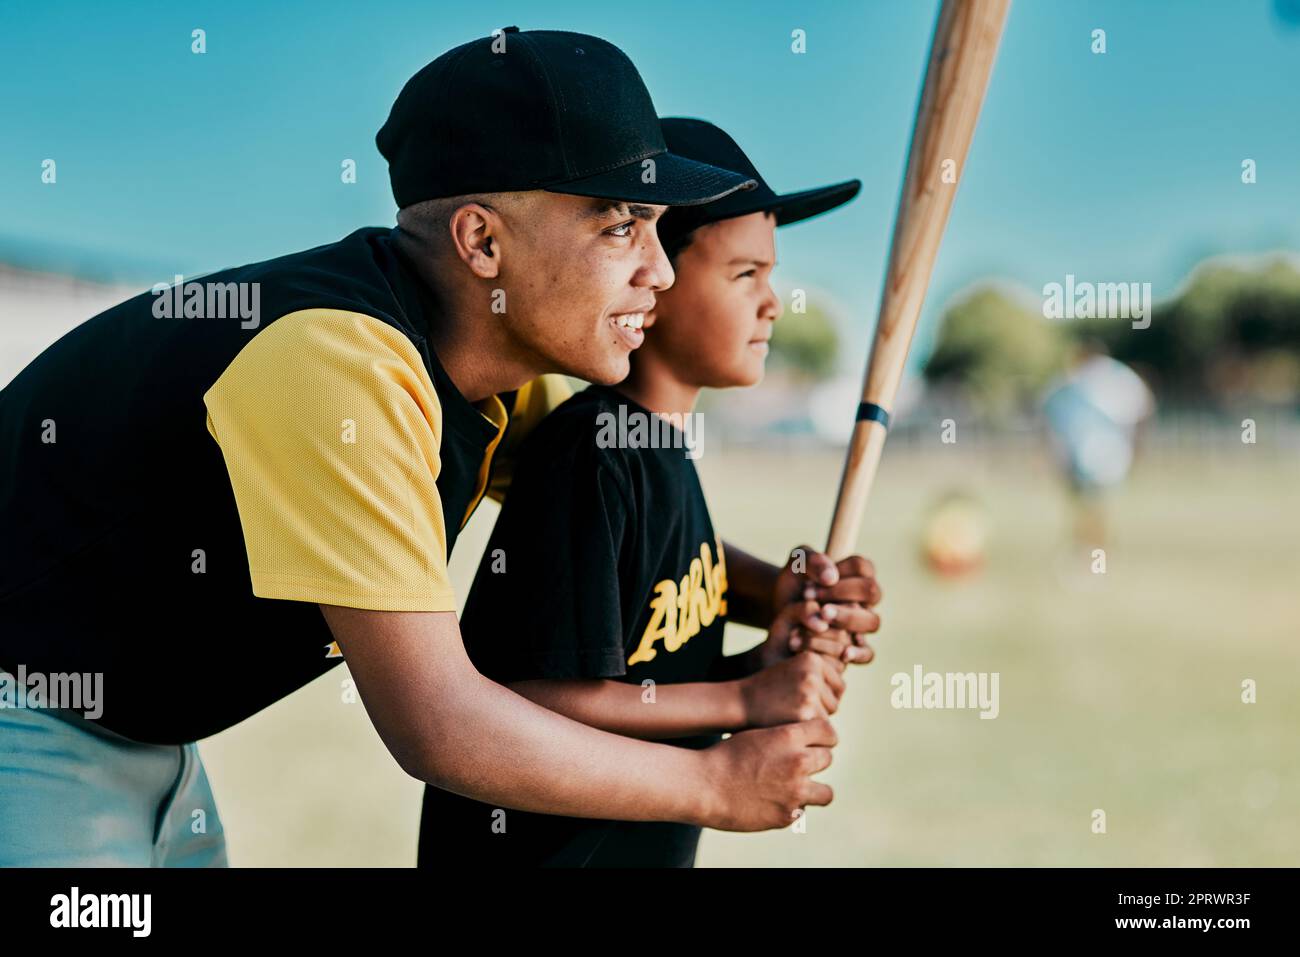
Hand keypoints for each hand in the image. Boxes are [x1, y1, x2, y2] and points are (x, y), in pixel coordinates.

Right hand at [697, 718, 836, 830]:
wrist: (704, 785)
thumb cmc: (726, 756)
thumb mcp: (758, 735)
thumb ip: (786, 738)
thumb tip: (806, 741)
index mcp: (789, 736)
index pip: (828, 732)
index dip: (823, 738)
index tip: (818, 742)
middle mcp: (797, 762)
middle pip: (827, 759)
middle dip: (815, 761)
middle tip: (798, 765)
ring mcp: (795, 791)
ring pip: (826, 792)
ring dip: (814, 790)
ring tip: (797, 788)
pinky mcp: (788, 815)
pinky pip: (803, 811)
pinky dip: (792, 807)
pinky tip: (773, 801)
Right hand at [739, 651, 844, 726]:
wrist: (740, 703)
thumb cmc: (767, 690)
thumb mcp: (791, 671)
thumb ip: (817, 676)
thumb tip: (843, 690)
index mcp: (811, 658)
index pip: (838, 684)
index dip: (825, 697)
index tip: (806, 702)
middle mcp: (813, 672)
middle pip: (836, 700)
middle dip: (821, 710)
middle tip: (795, 711)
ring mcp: (810, 692)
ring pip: (829, 715)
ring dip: (815, 721)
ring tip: (790, 717)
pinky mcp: (806, 713)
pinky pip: (821, 729)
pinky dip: (809, 732)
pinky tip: (790, 725)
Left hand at [771, 548, 883, 665]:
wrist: (780, 610)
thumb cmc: (793, 583)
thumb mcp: (796, 565)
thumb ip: (812, 561)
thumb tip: (831, 578)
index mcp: (856, 573)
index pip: (861, 567)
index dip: (837, 573)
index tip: (809, 583)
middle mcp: (865, 598)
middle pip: (871, 592)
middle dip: (842, 594)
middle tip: (812, 599)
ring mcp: (862, 622)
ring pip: (872, 621)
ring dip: (847, 619)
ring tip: (820, 621)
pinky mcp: (854, 646)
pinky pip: (868, 653)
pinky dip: (858, 653)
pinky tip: (843, 653)